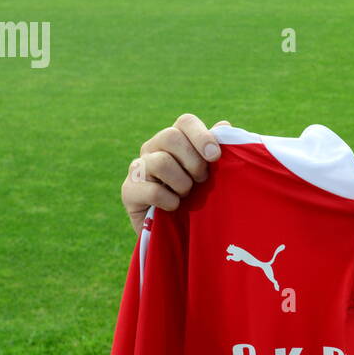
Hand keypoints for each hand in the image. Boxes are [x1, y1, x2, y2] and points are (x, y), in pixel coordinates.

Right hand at [122, 114, 229, 232]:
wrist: (176, 233)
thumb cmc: (196, 198)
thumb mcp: (210, 174)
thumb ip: (215, 151)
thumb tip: (224, 124)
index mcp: (175, 139)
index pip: (185, 121)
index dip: (202, 135)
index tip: (215, 157)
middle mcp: (153, 148)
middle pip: (170, 136)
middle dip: (193, 161)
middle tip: (201, 180)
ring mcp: (138, 168)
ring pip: (161, 162)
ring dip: (182, 183)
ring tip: (186, 194)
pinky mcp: (129, 190)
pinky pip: (152, 190)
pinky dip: (170, 201)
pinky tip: (174, 206)